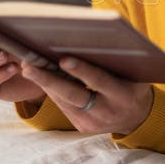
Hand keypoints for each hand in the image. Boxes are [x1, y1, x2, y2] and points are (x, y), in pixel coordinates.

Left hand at [19, 56, 153, 134]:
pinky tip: (40, 77)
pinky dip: (52, 90)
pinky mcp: (81, 126)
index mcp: (123, 95)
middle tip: (29, 67)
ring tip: (28, 68)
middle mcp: (106, 111)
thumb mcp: (136, 73)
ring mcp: (92, 122)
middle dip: (49, 80)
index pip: (100, 81)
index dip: (82, 70)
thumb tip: (97, 37)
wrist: (137, 117)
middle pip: (73, 95)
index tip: (63, 59)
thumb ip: (120, 60)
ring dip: (44, 83)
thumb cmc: (133, 85)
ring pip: (63, 100)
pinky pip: (63, 105)